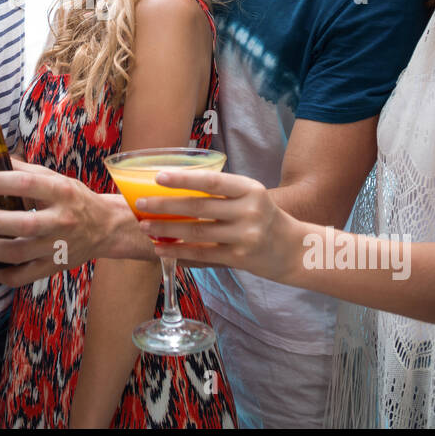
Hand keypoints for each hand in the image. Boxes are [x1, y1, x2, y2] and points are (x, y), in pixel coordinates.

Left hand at [0, 158, 139, 286]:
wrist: (106, 228)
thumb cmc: (76, 200)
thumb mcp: (56, 179)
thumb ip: (25, 172)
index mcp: (61, 192)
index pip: (25, 185)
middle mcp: (61, 220)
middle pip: (23, 225)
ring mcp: (57, 247)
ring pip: (18, 254)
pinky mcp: (54, 267)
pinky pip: (23, 276)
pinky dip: (2, 275)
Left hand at [135, 168, 305, 283]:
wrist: (293, 249)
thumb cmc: (263, 217)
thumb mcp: (250, 196)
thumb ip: (220, 193)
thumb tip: (175, 186)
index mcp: (249, 189)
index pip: (211, 181)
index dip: (183, 179)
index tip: (158, 176)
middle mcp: (249, 210)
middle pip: (198, 207)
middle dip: (165, 206)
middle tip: (141, 203)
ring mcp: (245, 236)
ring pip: (197, 232)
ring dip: (167, 230)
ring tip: (145, 227)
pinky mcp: (240, 258)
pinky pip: (203, 255)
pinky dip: (179, 252)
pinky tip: (161, 249)